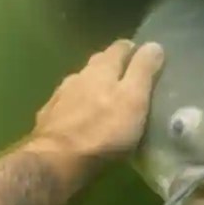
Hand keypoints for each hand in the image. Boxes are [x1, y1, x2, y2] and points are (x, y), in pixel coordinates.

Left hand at [32, 39, 165, 161]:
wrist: (57, 160)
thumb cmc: (103, 130)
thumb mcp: (134, 100)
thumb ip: (143, 71)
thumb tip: (154, 44)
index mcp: (102, 68)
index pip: (120, 47)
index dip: (134, 50)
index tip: (145, 58)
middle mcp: (79, 75)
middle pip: (99, 63)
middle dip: (114, 66)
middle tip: (129, 80)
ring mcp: (60, 95)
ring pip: (81, 82)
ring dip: (94, 86)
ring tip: (106, 100)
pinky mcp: (49, 115)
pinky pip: (67, 103)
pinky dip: (77, 105)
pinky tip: (80, 117)